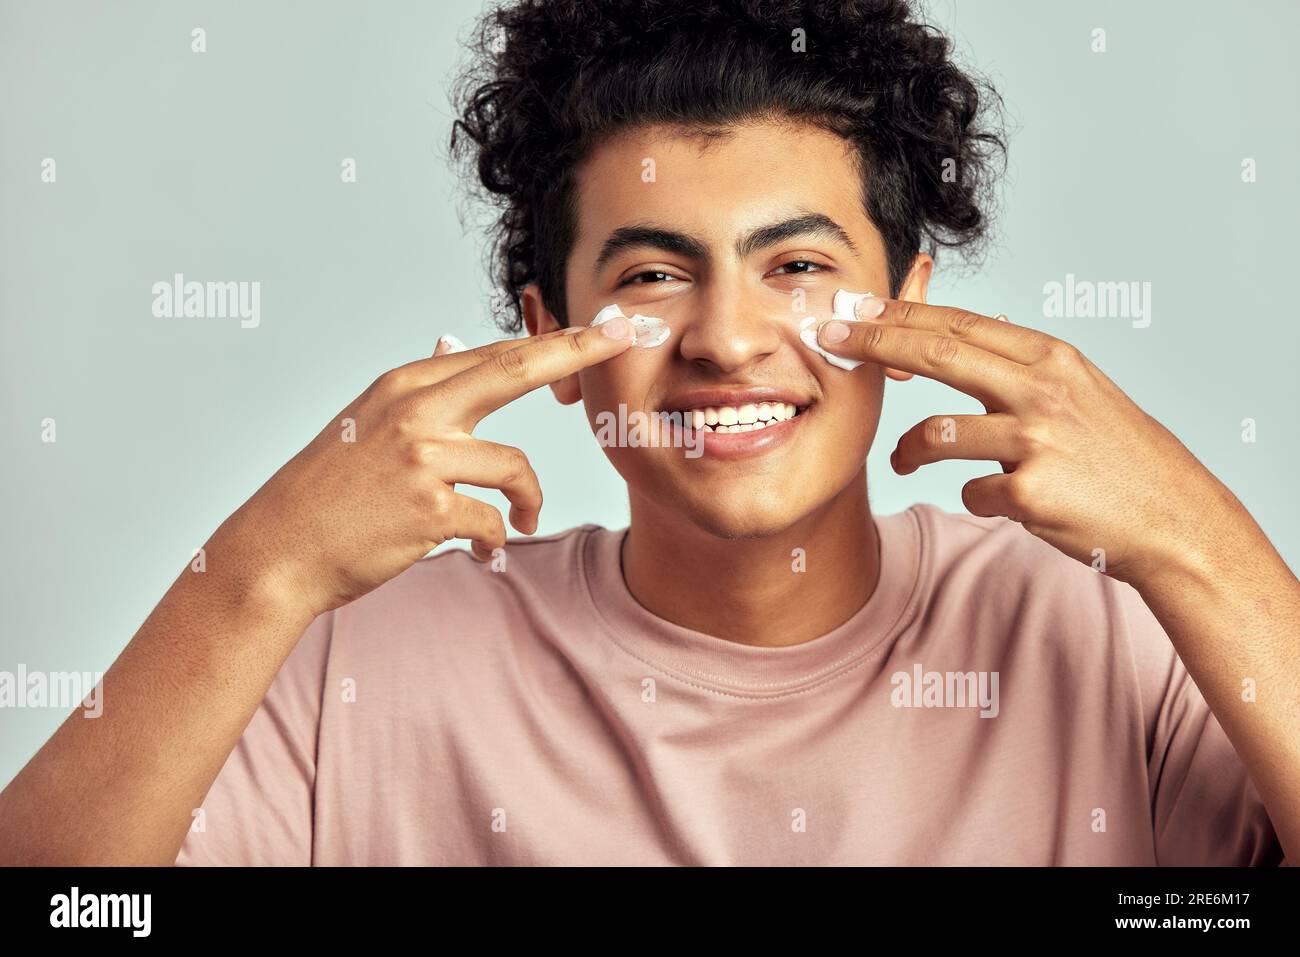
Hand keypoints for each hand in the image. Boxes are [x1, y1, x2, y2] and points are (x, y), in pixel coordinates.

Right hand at [215, 318, 635, 616]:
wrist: (276, 551)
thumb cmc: (327, 493)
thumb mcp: (368, 424)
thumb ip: (422, 392)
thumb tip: (452, 345)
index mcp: (405, 386)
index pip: (496, 355)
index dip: (556, 342)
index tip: (602, 326)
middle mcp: (415, 411)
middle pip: (515, 370)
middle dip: (577, 351)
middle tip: (623, 337)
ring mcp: (421, 459)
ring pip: (516, 468)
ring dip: (527, 502)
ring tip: (518, 522)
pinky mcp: (428, 510)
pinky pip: (494, 522)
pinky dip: (495, 541)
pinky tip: (480, 551)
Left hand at [817, 299, 1252, 584]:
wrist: (1174, 520)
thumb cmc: (1119, 457)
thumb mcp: (1078, 392)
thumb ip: (1016, 369)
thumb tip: (948, 343)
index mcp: (1051, 358)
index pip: (959, 325)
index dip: (900, 315)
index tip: (854, 309)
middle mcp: (1042, 389)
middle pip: (936, 354)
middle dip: (873, 343)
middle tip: (827, 339)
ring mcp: (1036, 440)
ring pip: (936, 433)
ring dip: (908, 450)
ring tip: (901, 460)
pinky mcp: (1029, 492)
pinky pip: (969, 491)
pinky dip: (976, 497)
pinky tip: (1001, 501)